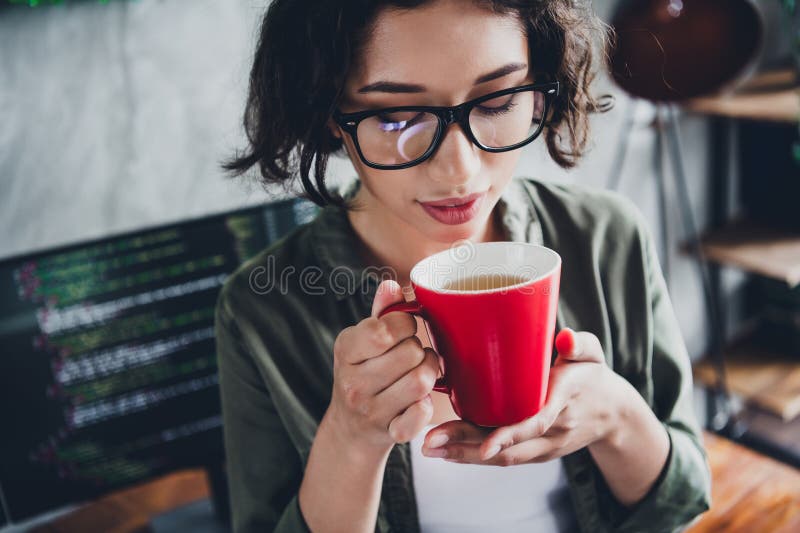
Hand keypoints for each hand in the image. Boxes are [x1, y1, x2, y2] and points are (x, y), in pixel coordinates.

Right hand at [326, 280, 440, 453]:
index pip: (384, 329)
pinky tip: (419, 400)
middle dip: (419, 349)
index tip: (403, 330)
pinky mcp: (390, 433)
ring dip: (430, 372)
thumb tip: (392, 285)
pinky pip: (421, 415)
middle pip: (410, 353)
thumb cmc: (363, 373)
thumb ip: (380, 312)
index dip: (405, 324)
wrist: (350, 430)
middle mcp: (353, 382)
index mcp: (345, 350)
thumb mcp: (362, 341)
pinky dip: (426, 406)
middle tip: (413, 354)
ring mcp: (370, 410)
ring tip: (421, 371)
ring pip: (421, 381)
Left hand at [421, 328, 623, 465]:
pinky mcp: (535, 452)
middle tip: (431, 441)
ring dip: (463, 455)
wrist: (614, 414)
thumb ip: (579, 344)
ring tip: (429, 448)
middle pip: (509, 448)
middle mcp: (553, 431)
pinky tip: (446, 451)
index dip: (510, 435)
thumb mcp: (592, 354)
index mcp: (565, 401)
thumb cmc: (593, 376)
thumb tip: (564, 337)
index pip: (537, 423)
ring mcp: (544, 447)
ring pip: (503, 458)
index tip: (485, 444)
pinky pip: (504, 459)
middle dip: (467, 447)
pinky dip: (473, 456)